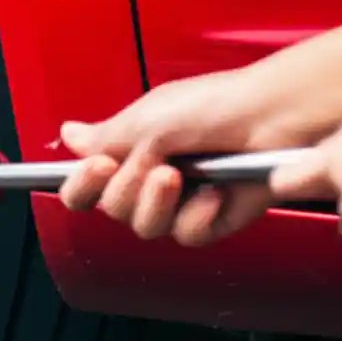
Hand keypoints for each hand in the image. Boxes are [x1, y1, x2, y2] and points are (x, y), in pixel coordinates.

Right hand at [58, 69, 318, 245]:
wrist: (273, 115)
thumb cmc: (216, 105)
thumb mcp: (148, 117)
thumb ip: (104, 138)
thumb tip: (68, 134)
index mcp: (132, 151)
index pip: (85, 186)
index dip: (81, 185)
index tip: (97, 167)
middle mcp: (153, 178)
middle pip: (114, 210)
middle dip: (128, 190)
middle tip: (151, 164)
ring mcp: (184, 200)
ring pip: (147, 228)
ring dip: (158, 203)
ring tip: (178, 176)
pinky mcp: (216, 218)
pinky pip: (188, 235)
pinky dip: (199, 215)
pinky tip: (216, 191)